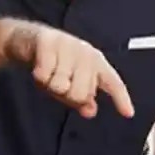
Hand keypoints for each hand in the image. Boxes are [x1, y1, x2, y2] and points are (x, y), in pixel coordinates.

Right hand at [0, 21, 134, 118]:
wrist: (26, 40)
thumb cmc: (52, 62)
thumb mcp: (69, 82)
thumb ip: (81, 98)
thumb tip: (90, 111)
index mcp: (95, 61)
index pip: (113, 82)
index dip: (121, 98)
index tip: (128, 113)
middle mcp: (85, 52)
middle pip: (82, 93)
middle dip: (66, 96)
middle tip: (59, 85)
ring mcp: (67, 45)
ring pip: (61, 86)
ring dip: (49, 85)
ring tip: (48, 74)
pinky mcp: (48, 42)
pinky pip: (44, 75)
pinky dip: (39, 77)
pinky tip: (39, 68)